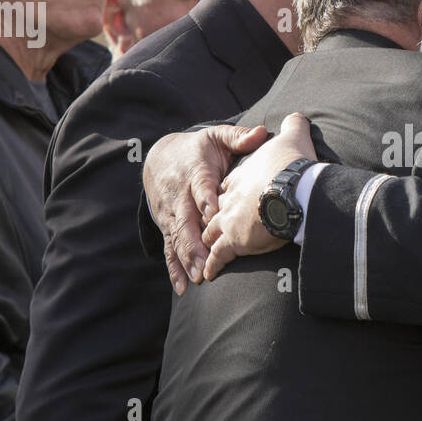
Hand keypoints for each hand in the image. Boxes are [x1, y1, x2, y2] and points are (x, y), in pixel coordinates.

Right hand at [144, 124, 268, 293]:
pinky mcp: (167, 227)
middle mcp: (181, 196)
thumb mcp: (216, 137)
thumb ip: (238, 137)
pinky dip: (174, 268)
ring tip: (196, 277)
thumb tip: (261, 133)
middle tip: (205, 260)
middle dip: (195, 241)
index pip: (202, 188)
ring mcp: (172, 214)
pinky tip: (182, 286)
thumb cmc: (199, 149)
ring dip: (186, 259)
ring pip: (177, 238)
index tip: (215, 213)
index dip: (207, 200)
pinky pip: (169, 249)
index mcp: (196, 174)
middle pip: (187, 220)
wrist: (160, 157)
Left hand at [202, 114, 317, 278]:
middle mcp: (230, 199)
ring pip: (210, 234)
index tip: (224, 203)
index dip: (224, 196)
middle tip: (207, 232)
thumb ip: (292, 127)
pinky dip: (213, 265)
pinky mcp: (233, 241)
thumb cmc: (292, 164)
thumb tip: (298, 116)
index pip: (226, 188)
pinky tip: (210, 274)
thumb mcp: (293, 138)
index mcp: (241, 177)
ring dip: (206, 245)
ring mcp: (228, 221)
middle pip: (213, 212)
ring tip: (204, 256)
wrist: (293, 187)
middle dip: (209, 222)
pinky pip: (218, 257)